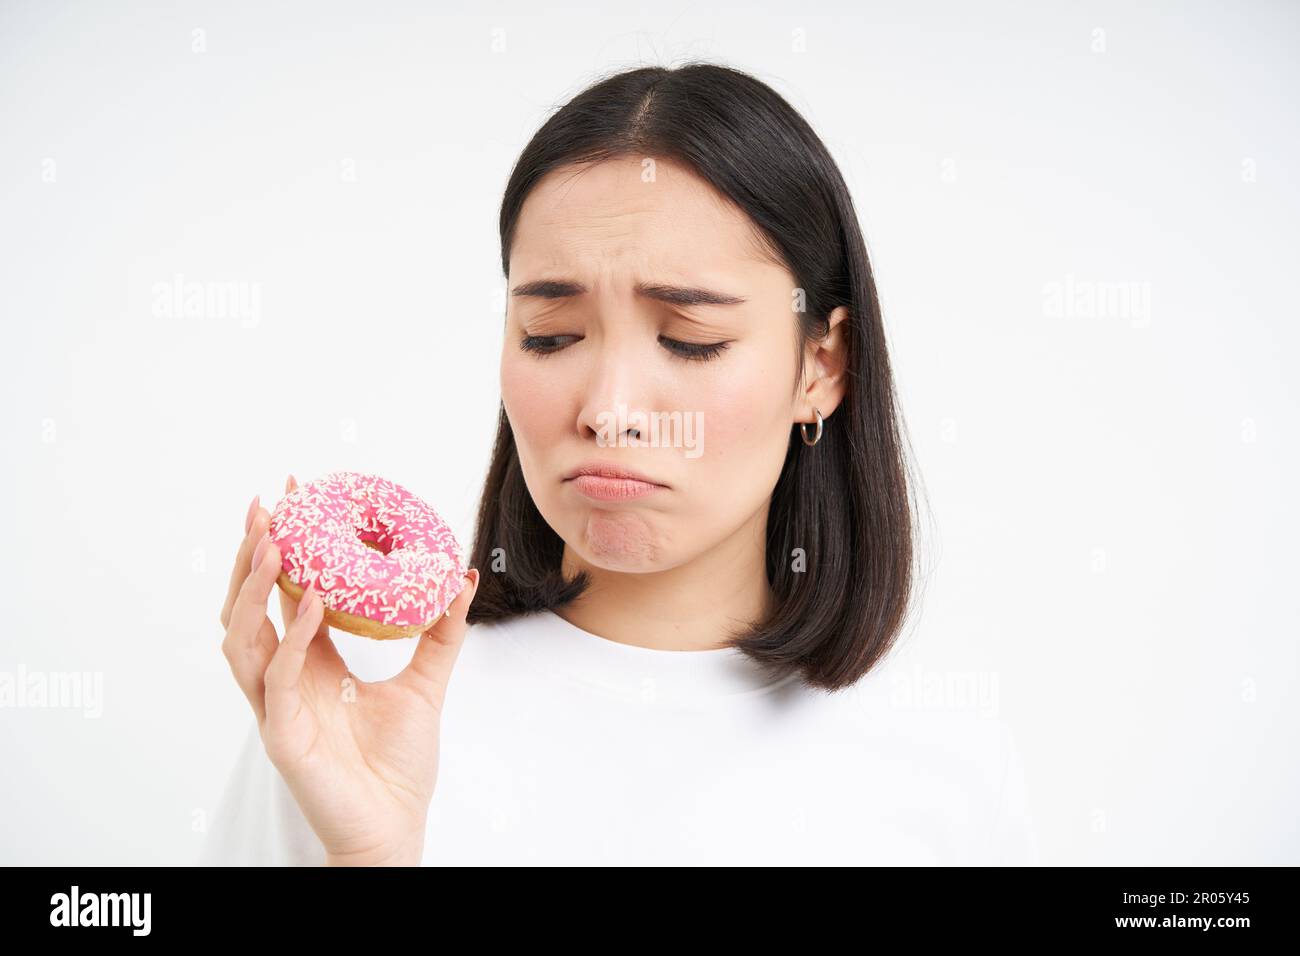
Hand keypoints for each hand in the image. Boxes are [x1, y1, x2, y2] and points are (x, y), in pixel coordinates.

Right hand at [220, 475, 479, 865]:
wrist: (397, 825)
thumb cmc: (400, 763)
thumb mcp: (428, 682)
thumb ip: (441, 631)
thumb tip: (462, 576)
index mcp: (311, 664)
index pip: (285, 596)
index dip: (283, 549)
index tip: (291, 496)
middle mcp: (284, 679)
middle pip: (248, 607)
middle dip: (251, 555)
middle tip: (264, 505)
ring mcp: (276, 707)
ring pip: (242, 638)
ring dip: (253, 588)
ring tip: (274, 542)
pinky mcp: (281, 735)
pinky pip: (276, 678)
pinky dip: (291, 638)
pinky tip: (311, 604)